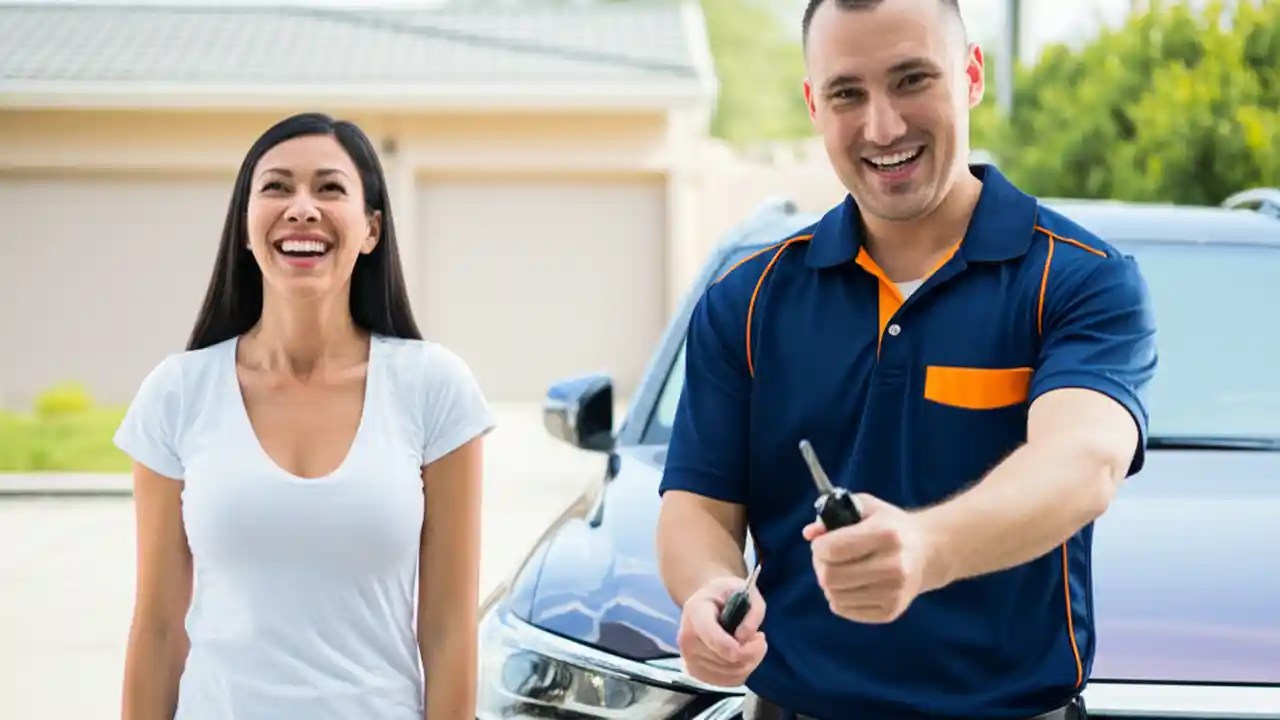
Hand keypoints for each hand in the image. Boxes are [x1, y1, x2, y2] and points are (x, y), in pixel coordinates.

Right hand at [675, 575, 766, 686]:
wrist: (705, 603)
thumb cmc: (725, 594)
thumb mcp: (745, 590)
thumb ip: (753, 610)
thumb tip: (745, 637)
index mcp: (696, 611)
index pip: (710, 634)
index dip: (730, 646)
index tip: (754, 642)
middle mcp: (686, 637)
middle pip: (724, 658)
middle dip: (751, 651)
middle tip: (759, 637)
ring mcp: (688, 658)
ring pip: (729, 673)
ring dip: (749, 662)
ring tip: (752, 644)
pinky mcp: (696, 672)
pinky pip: (727, 682)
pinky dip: (742, 672)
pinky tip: (744, 657)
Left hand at [803, 494, 943, 623]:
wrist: (927, 553)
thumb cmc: (889, 526)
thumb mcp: (865, 508)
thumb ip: (834, 515)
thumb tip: (809, 533)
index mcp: (886, 534)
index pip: (832, 549)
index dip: (818, 547)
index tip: (822, 543)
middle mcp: (893, 566)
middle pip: (830, 577)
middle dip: (820, 566)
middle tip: (826, 559)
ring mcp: (894, 592)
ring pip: (834, 596)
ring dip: (828, 583)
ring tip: (839, 570)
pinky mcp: (891, 611)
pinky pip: (845, 610)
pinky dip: (839, 598)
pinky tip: (850, 585)